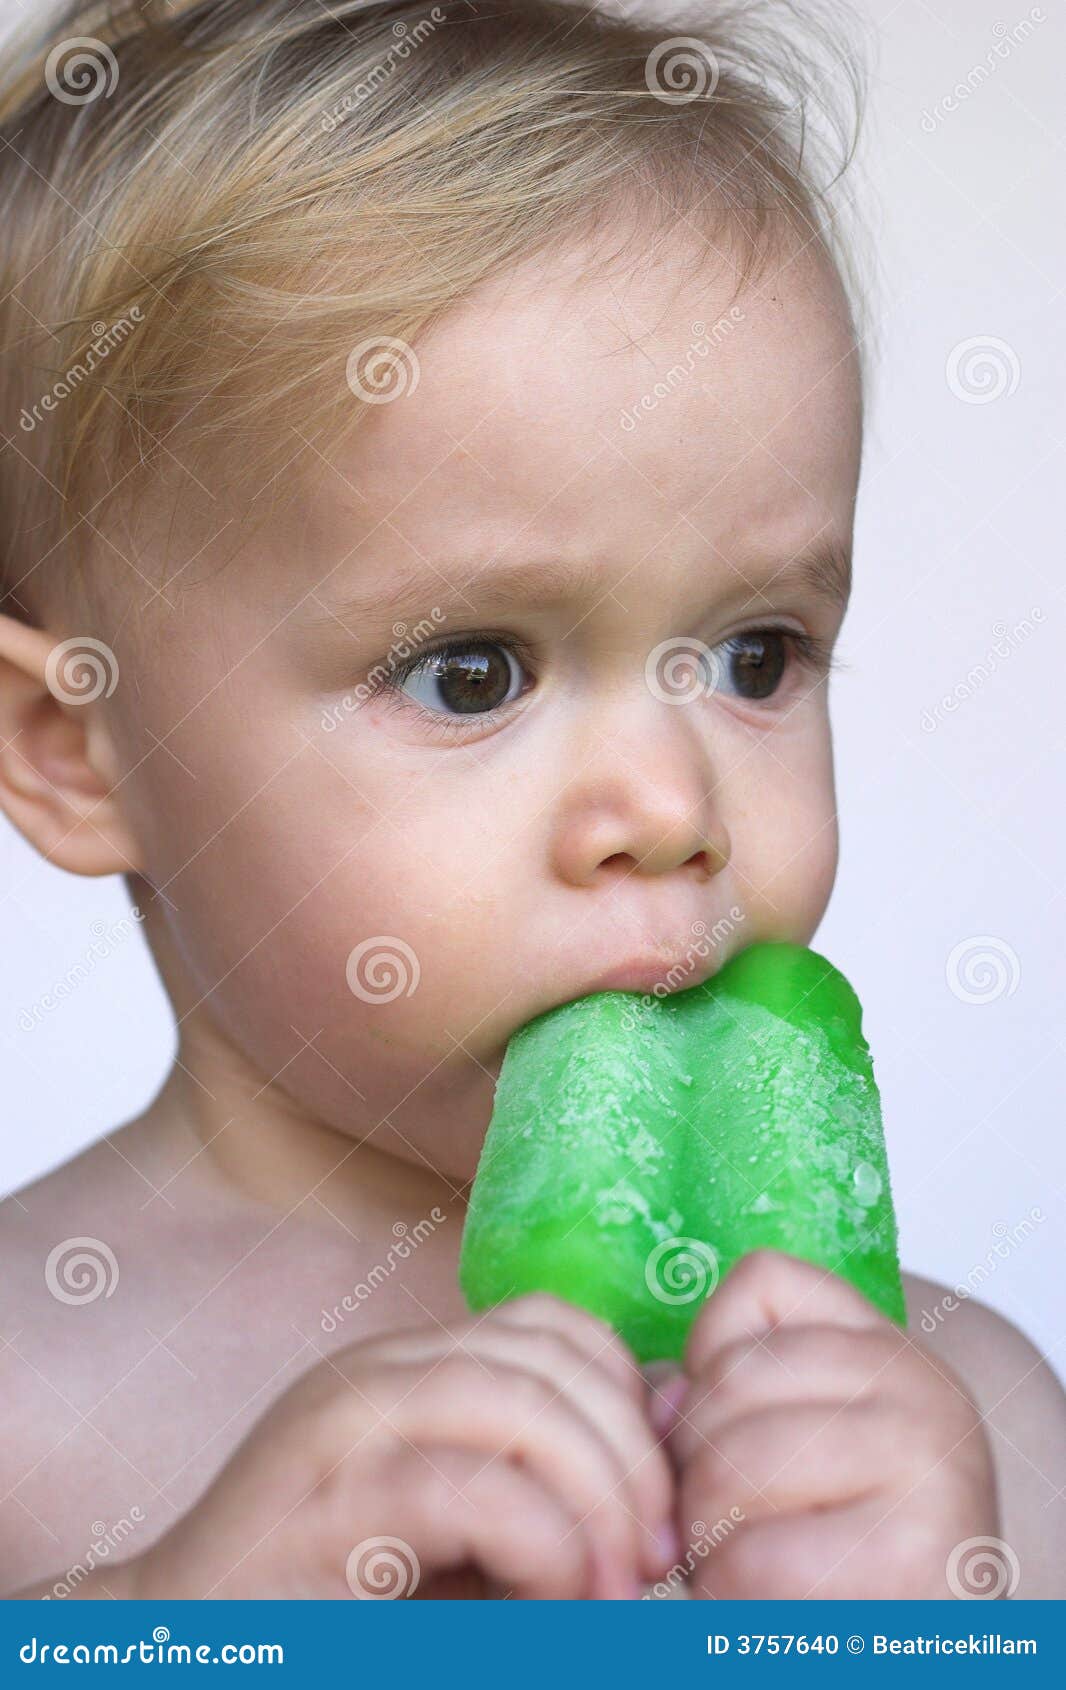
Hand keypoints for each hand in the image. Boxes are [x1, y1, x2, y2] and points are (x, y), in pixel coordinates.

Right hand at [129, 1293, 674, 1598]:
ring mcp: (342, 1427)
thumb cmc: (336, 1611)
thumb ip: (548, 1487)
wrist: (180, 1648)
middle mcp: (377, 1374)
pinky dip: (544, 1542)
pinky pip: (468, 1487)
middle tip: (658, 1554)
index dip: (628, 1396)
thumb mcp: (465, 1541)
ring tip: (617, 1583)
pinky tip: (560, 1598)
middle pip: (550, 1355)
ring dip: (597, 1494)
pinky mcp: (324, 1505)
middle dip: (631, 1453)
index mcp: (411, 1368)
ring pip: (517, 1399)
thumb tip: (676, 1441)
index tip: (656, 1501)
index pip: (554, 1325)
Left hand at [661, 1250, 998, 1598]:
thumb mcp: (789, 1444)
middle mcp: (922, 1384)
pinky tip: (766, 1608)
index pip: (763, 1279)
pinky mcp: (914, 1556)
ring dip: (704, 1534)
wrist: (918, 1646)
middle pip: (730, 1378)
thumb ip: (719, 1396)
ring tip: (740, 1566)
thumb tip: (658, 1399)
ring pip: (730, 1465)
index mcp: (888, 1346)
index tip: (727, 1428)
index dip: (710, 1352)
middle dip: (692, 1464)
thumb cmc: (835, 1554)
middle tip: (722, 1522)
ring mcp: (929, 1462)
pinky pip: (755, 1558)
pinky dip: (730, 1593)